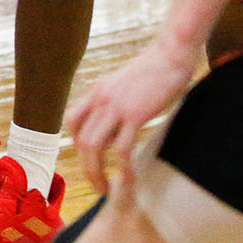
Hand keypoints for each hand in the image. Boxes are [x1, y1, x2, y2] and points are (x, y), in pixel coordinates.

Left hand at [65, 35, 201, 193]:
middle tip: (96, 185)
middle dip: (85, 167)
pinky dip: (122, 167)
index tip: (89, 159)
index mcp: (96, 92)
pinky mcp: (135, 114)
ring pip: (93, 147)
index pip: (71, 122)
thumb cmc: (153, 70)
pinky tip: (128, 176)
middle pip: (80, 140)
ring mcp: (115, 107)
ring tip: (105, 188)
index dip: (76, 144)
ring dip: (96, 172)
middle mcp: (99, 99)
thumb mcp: (124, 85)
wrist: (171, 54)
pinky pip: (121, 148)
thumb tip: (114, 126)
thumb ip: (114, 103)